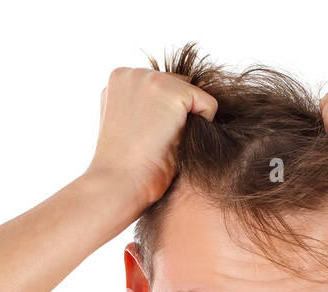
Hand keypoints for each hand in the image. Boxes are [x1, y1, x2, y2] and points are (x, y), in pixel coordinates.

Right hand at [84, 67, 217, 211]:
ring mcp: (150, 77)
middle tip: (156, 145)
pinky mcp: (171, 90)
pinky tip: (175, 142)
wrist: (119, 183)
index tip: (147, 141)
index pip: (162, 89)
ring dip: (186, 123)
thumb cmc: (128, 168)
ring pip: (192, 97)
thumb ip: (146, 108)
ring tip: (162, 144)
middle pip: (180, 88)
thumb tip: (179, 108)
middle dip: (177, 117)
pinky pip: (208, 104)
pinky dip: (203, 127)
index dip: (165, 118)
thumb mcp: (131, 129)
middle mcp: (131, 72)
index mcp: (119, 81)